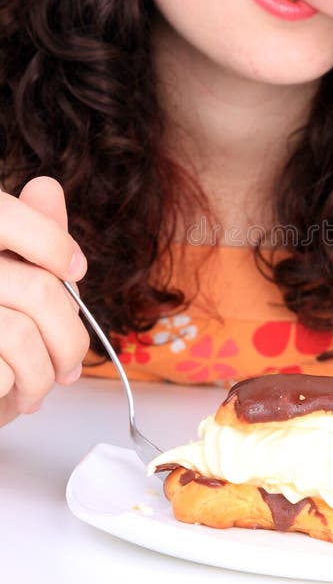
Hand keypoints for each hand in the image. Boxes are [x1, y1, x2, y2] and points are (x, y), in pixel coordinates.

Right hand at [0, 178, 89, 425]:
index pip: (5, 217)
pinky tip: (12, 397)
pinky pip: (2, 371)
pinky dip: (17, 390)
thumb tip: (46, 186)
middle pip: (37, 288)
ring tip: (42, 390)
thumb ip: (33, 243)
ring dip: (44, 374)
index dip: (51, 241)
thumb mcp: (17, 291)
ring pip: (20, 335)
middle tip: (70, 368)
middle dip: (70, 339)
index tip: (75, 270)